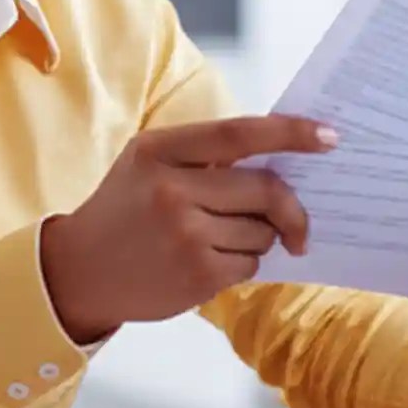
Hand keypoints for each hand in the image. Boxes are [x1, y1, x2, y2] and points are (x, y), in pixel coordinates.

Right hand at [41, 115, 338, 342]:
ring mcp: (184, 234)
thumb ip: (205, 155)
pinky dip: (243, 263)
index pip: (239, 134)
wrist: (78, 271)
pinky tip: (209, 262)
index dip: (290, 133)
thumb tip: (286, 160)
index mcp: (160, 150)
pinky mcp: (195, 274)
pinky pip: (250, 264)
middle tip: (299, 227)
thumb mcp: (148, 164)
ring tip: (220, 240)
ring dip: (259, 238)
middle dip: (291, 208)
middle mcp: (171, 189)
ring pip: (262, 231)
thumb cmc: (126, 210)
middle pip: (265, 188)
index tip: (329, 137)